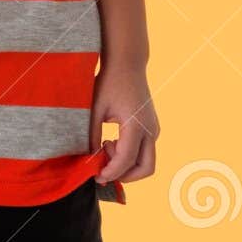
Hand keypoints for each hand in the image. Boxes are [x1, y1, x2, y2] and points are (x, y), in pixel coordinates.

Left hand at [91, 62, 158, 185]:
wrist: (127, 64)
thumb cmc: (109, 82)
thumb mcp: (95, 108)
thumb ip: (91, 133)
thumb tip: (87, 156)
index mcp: (136, 126)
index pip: (126, 160)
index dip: (111, 172)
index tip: (96, 177)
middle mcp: (150, 130)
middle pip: (145, 168)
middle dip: (124, 175)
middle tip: (101, 169)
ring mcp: (154, 129)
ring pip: (146, 161)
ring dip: (126, 165)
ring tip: (104, 147)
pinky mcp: (151, 127)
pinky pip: (144, 151)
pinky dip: (129, 155)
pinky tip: (110, 142)